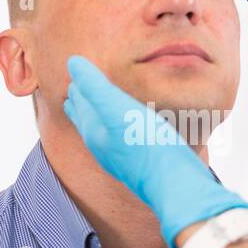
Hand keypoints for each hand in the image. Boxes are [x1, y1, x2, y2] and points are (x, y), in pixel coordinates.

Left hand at [62, 55, 247, 247]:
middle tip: (79, 84)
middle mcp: (104, 147)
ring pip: (105, 131)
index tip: (75, 67)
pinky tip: (132, 128)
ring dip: (100, 114)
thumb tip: (72, 62)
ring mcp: (122, 158)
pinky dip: (120, 127)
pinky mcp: (142, 164)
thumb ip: (95, 87)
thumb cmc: (147, 145)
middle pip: (87, 118)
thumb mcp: (117, 109)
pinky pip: (124, 140)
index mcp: (94, 131)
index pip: (79, 101)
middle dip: (83, 100)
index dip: (78, 83)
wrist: (175, 185)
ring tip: (100, 103)